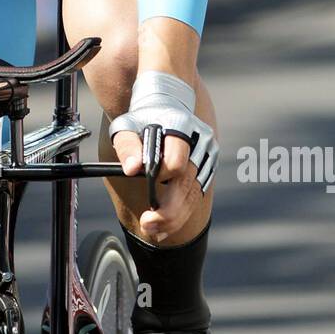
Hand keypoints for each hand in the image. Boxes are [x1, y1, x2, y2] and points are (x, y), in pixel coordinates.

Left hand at [112, 126, 205, 240]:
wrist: (166, 103)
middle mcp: (199, 141)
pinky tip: (165, 225)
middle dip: (168, 210)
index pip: (176, 161)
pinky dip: (181, 212)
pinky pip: (195, 194)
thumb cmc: (143, 117)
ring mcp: (206, 155)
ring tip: (153, 230)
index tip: (146, 184)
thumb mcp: (127, 125)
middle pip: (187, 183)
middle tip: (147, 225)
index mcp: (180, 127)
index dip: (161, 177)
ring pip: (194, 193)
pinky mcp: (207, 167)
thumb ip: (127, 146)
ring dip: (174, 217)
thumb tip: (132, 170)